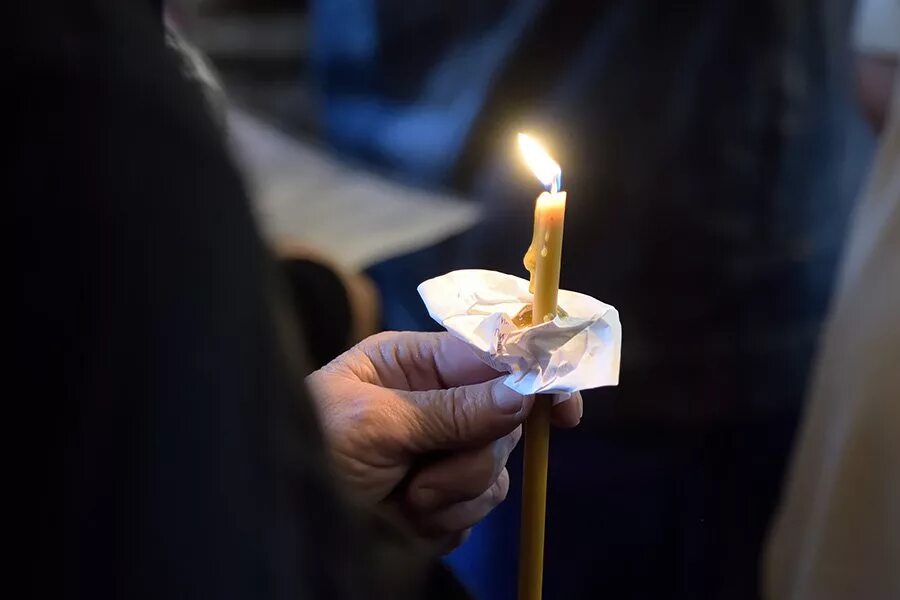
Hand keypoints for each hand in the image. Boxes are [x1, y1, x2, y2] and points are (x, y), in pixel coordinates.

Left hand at [307, 331, 581, 551]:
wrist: (283, 522)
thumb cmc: (310, 450)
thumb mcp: (376, 423)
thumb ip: (453, 408)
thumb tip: (523, 392)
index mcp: (413, 364)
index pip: (488, 355)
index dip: (531, 374)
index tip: (563, 402)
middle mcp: (434, 402)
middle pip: (503, 416)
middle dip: (474, 451)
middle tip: (427, 475)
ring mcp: (441, 452)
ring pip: (497, 468)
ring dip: (456, 492)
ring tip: (406, 499)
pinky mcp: (444, 498)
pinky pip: (479, 507)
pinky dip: (448, 520)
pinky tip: (407, 518)